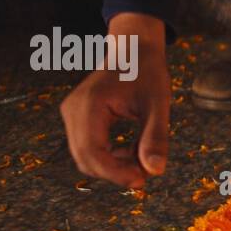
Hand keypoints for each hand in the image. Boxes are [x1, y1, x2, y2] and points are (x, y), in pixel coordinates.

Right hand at [59, 13, 169, 188]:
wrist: (134, 49)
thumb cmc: (147, 72)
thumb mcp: (158, 104)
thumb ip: (155, 137)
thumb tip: (155, 171)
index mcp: (89, 105)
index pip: (92, 153)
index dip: (115, 173)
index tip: (142, 181)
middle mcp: (73, 110)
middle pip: (85, 159)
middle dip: (115, 172)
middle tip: (146, 174)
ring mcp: (72, 114)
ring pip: (86, 157)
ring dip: (114, 166)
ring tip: (142, 158)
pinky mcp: (78, 118)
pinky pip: (89, 148)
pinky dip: (111, 156)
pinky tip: (133, 151)